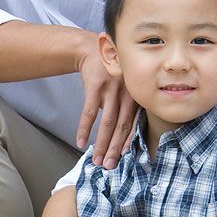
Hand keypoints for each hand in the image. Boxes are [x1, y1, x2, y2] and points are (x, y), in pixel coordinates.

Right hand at [75, 33, 137, 167]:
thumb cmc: (112, 73)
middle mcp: (127, 93)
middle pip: (121, 126)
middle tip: (109, 167)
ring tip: (97, 160)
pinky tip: (80, 142)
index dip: (129, 142)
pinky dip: (84, 129)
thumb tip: (125, 136)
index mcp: (136, 95)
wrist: (93, 50)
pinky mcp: (95, 86)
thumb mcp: (126, 86)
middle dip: (115, 149)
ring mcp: (111, 89)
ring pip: (106, 123)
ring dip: (101, 144)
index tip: (125, 159)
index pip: (134, 123)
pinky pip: (89, 112)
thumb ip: (128, 107)